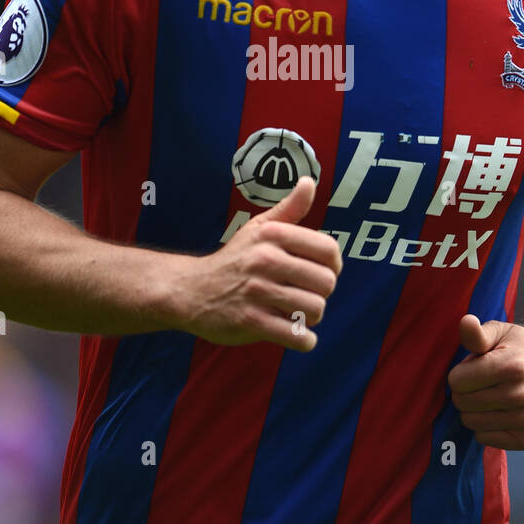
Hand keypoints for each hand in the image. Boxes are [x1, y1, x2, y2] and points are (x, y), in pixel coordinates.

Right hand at [165, 176, 341, 351]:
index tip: (323, 272)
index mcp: (272, 236)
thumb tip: (309, 182)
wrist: (190, 290)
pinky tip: (297, 335)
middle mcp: (265, 260)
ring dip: (312, 317)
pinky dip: (304, 340)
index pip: (328, 249)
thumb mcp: (258, 229)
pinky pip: (296, 336)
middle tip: (306, 295)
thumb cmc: (234, 260)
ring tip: (298, 314)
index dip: (334, 265)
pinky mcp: (250, 321)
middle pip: (326, 282)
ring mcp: (257, 292)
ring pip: (315, 309)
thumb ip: (289, 209)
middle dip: (322, 294)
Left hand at [447, 314, 523, 449]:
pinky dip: (486, 427)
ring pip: (471, 422)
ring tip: (492, 396)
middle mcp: (522, 395)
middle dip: (465, 391)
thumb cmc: (522, 349)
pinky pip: (484, 438)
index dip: (461, 373)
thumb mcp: (501, 332)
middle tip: (483, 382)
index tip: (474, 367)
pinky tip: (500, 412)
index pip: (457, 381)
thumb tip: (466, 322)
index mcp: (512, 366)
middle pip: (462, 402)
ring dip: (474, 409)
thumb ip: (477, 333)